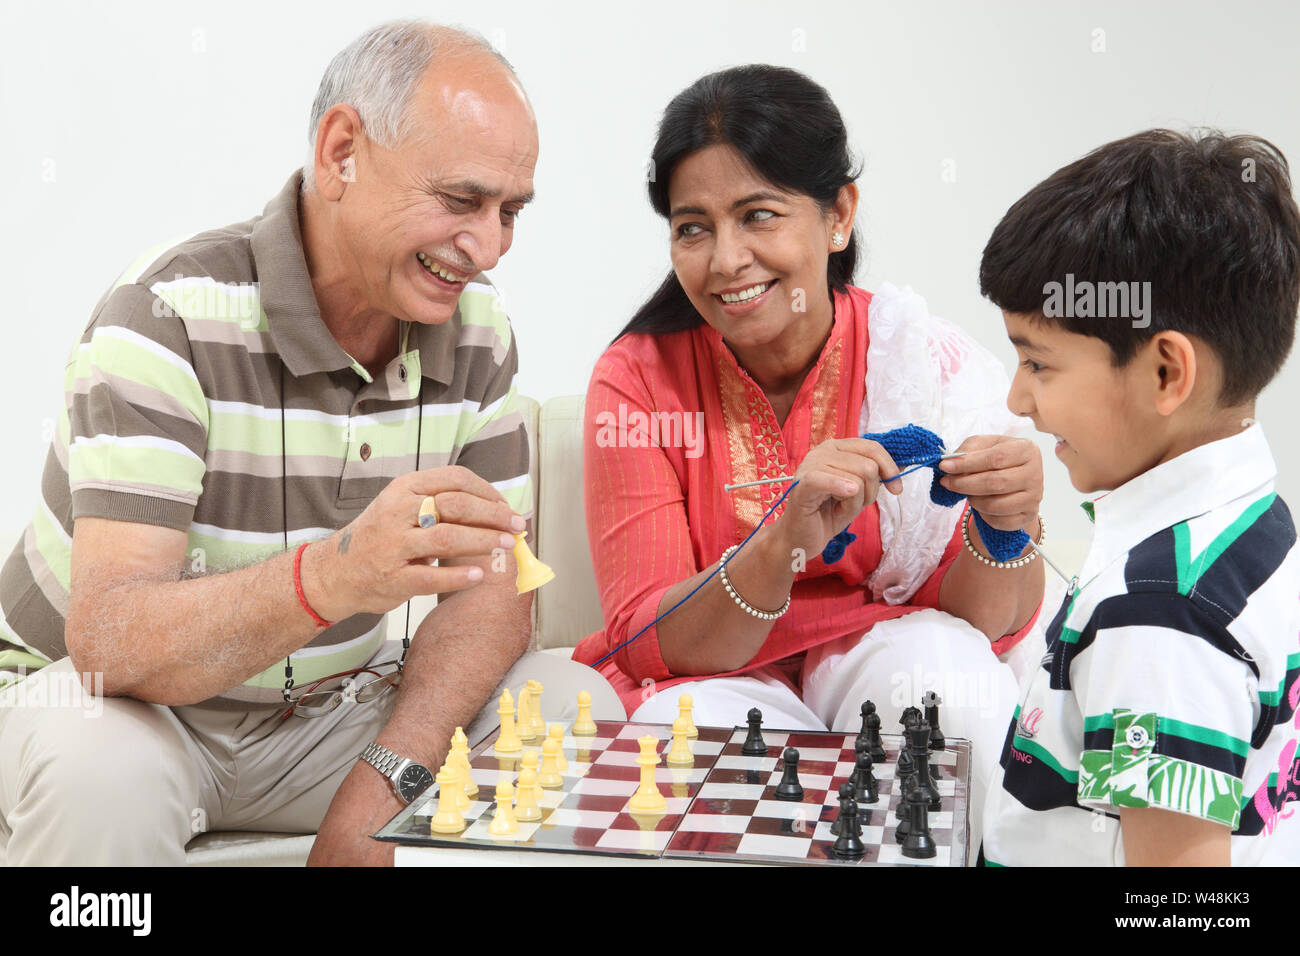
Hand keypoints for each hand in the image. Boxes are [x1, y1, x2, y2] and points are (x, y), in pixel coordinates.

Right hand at [303, 466, 525, 619]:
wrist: (335, 572)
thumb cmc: (380, 536)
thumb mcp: (402, 506)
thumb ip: (438, 502)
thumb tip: (494, 507)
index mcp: (405, 488)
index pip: (455, 479)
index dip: (487, 492)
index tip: (506, 506)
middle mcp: (398, 512)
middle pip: (456, 506)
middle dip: (493, 516)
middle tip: (517, 526)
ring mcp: (394, 545)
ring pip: (448, 538)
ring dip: (484, 541)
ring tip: (507, 546)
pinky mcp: (393, 578)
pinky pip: (432, 576)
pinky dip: (459, 575)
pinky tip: (479, 575)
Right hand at [775, 438, 901, 557]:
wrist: (802, 538)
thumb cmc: (829, 513)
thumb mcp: (860, 492)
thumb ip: (876, 476)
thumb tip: (903, 466)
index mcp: (836, 448)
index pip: (872, 447)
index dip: (889, 468)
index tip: (896, 489)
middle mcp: (822, 451)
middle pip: (868, 466)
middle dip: (870, 493)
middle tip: (852, 506)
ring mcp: (809, 466)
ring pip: (856, 479)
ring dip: (855, 503)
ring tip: (839, 509)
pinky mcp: (802, 485)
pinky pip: (826, 480)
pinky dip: (839, 487)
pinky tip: (842, 497)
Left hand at [936, 435, 1042, 534]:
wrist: (1014, 479)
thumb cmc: (996, 459)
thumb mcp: (983, 446)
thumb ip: (968, 450)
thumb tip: (949, 463)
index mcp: (1026, 449)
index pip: (996, 458)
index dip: (967, 463)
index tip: (944, 466)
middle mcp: (1035, 473)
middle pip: (995, 482)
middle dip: (965, 484)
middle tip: (946, 482)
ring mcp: (1034, 497)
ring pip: (995, 505)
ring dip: (973, 500)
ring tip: (966, 492)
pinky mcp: (1028, 515)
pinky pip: (999, 521)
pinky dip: (983, 515)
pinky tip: (980, 504)